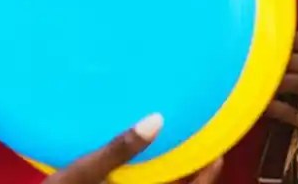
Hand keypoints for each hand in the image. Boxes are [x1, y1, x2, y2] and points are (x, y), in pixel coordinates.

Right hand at [43, 113, 222, 183]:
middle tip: (198, 143)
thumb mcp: (79, 174)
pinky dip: (145, 176)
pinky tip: (136, 161)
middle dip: (188, 174)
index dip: (207, 176)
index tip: (218, 152)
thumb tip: (157, 120)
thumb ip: (117, 150)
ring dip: (166, 175)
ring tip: (170, 146)